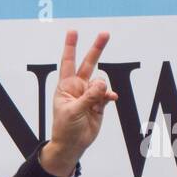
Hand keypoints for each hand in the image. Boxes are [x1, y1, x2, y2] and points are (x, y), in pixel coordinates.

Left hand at [41, 29, 117, 176]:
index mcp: (66, 87)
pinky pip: (108, 94)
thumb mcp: (73, 112)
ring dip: (102, 89)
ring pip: (101, 82)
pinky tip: (111, 98)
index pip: (68, 62)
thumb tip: (102, 83)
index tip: (73, 31)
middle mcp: (78, 88)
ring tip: (97, 101)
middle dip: (96, 48)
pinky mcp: (99, 104)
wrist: (72, 145)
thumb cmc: (65, 129)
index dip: (71, 46)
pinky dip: (109, 95)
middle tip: (105, 33)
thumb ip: (89, 97)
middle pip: (88, 63)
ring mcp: (89, 95)